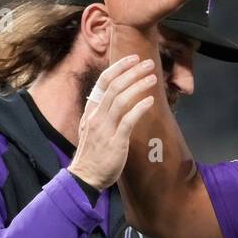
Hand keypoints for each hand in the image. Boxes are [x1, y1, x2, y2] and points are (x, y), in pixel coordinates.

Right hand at [66, 54, 155, 189]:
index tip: (132, 59)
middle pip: (114, 86)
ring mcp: (105, 128)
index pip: (103, 82)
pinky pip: (128, 120)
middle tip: (147, 63)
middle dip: (131, 71)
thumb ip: (102, 114)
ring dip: (138, 85)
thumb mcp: (92, 129)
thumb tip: (115, 101)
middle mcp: (96, 116)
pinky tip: (150, 101)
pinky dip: (140, 108)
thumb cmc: (92, 155)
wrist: (85, 177)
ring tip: (153, 78)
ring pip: (121, 99)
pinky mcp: (115, 141)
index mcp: (91, 111)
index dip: (118, 68)